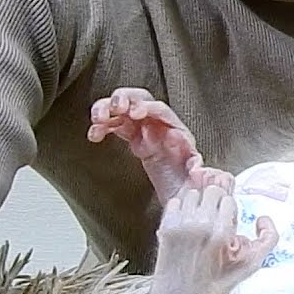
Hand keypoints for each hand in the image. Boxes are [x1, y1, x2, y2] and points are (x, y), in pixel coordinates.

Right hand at [88, 87, 202, 203]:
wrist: (181, 193)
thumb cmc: (190, 184)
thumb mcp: (197, 180)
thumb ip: (199, 172)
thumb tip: (197, 168)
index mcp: (177, 131)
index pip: (161, 111)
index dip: (147, 108)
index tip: (134, 112)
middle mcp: (160, 126)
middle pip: (140, 101)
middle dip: (126, 99)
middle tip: (114, 106)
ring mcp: (146, 129)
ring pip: (123, 110)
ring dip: (107, 109)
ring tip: (97, 118)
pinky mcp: (133, 137)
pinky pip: (115, 126)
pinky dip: (102, 127)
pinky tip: (94, 134)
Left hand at [148, 176, 278, 293]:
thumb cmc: (218, 287)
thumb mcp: (251, 266)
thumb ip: (269, 238)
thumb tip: (263, 218)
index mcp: (222, 232)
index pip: (228, 199)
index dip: (230, 209)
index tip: (228, 223)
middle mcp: (200, 224)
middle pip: (211, 191)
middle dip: (216, 202)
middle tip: (215, 220)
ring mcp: (179, 225)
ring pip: (192, 194)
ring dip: (198, 203)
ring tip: (199, 222)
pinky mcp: (164, 228)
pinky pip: (175, 202)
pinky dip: (181, 209)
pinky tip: (185, 225)